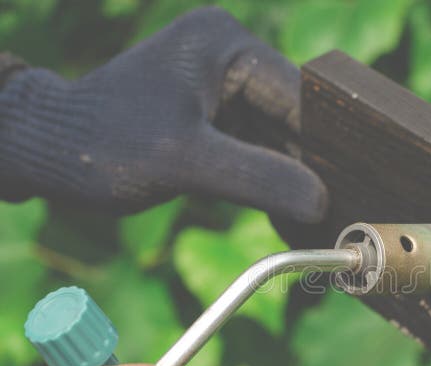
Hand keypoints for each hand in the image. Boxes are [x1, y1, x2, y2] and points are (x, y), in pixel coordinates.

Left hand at [0, 7, 326, 221]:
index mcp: (227, 44)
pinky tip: (284, 210)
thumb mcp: (186, 162)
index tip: (344, 194)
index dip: (323, 149)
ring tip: (310, 218)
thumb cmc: (105, 146)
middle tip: (331, 213)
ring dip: (290, 176)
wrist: (48, 153)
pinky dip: (268, 177)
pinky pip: (256, 145)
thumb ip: (258, 178)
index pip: (298, 99)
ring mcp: (222, 84)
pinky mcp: (213, 112)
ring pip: (277, 136)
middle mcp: (230, 55)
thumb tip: (321, 203)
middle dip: (307, 165)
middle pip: (292, 117)